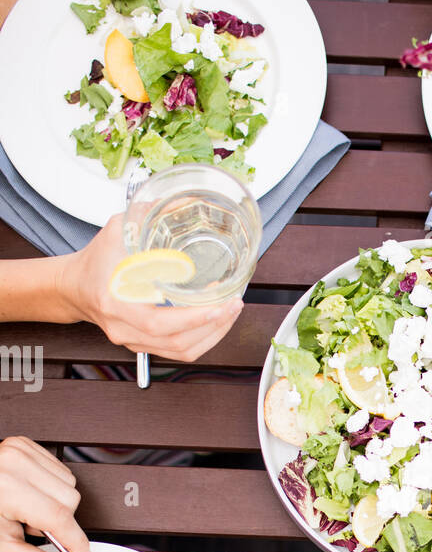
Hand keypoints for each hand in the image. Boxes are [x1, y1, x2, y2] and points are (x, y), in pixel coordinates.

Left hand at [0, 436, 92, 551]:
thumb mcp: (3, 551)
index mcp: (8, 487)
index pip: (59, 518)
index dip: (76, 544)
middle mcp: (15, 462)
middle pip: (70, 499)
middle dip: (58, 521)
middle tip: (29, 527)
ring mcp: (19, 450)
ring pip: (69, 484)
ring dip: (55, 504)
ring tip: (26, 510)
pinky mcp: (24, 446)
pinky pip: (59, 471)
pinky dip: (50, 488)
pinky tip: (29, 495)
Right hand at [55, 214, 242, 360]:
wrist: (75, 286)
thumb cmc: (98, 259)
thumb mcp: (119, 229)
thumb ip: (150, 215)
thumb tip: (189, 200)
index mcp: (116, 302)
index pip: (156, 322)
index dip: (191, 319)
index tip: (218, 305)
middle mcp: (124, 328)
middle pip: (177, 343)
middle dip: (213, 326)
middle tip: (235, 303)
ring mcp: (134, 341)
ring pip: (181, 351)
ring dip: (213, 335)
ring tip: (231, 312)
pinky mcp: (143, 345)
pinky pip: (178, 352)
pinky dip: (203, 339)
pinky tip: (217, 321)